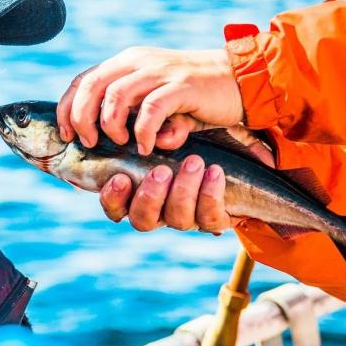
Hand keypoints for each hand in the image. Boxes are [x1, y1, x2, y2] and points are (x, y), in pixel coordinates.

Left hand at [57, 47, 242, 156]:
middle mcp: (138, 62)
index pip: (83, 81)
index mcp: (127, 62)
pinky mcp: (182, 85)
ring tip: (122, 144)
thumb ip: (131, 110)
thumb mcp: (155, 98)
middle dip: (82, 118)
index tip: (68, 135)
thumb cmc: (194, 97)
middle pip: (91, 86)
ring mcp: (160, 71)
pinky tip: (149, 146)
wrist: (240, 80)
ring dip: (111, 125)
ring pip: (115, 96)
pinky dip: (144, 132)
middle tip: (91, 142)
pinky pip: (151, 109)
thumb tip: (103, 139)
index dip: (68, 108)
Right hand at [99, 131, 274, 232]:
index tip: (121, 178)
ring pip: (177, 219)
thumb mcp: (168, 124)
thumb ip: (151, 126)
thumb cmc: (190, 132)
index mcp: (138, 191)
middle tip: (161, 171)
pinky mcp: (213, 218)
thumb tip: (155, 135)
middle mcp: (159, 209)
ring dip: (184, 190)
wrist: (232, 143)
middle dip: (150, 197)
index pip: (115, 206)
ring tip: (195, 161)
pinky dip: (210, 194)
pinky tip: (214, 171)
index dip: (113, 198)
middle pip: (142, 220)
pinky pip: (209, 218)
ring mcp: (187, 217)